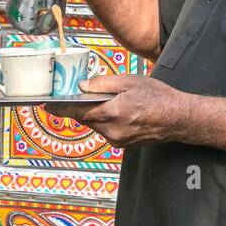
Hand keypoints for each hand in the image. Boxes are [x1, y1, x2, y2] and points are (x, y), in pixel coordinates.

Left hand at [45, 74, 190, 148]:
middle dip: (82, 107)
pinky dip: (106, 120)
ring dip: (95, 114)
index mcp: (112, 112)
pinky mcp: (122, 144)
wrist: (178, 119)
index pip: (78, 111)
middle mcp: (112, 130)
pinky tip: (119, 111)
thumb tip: (82, 86)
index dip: (61, 108)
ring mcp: (117, 139)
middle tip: (80, 94)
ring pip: (95, 125)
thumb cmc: (157, 97)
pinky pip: (106, 130)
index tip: (48, 105)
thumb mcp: (130, 82)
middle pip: (86, 118)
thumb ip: (103, 84)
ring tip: (109, 101)